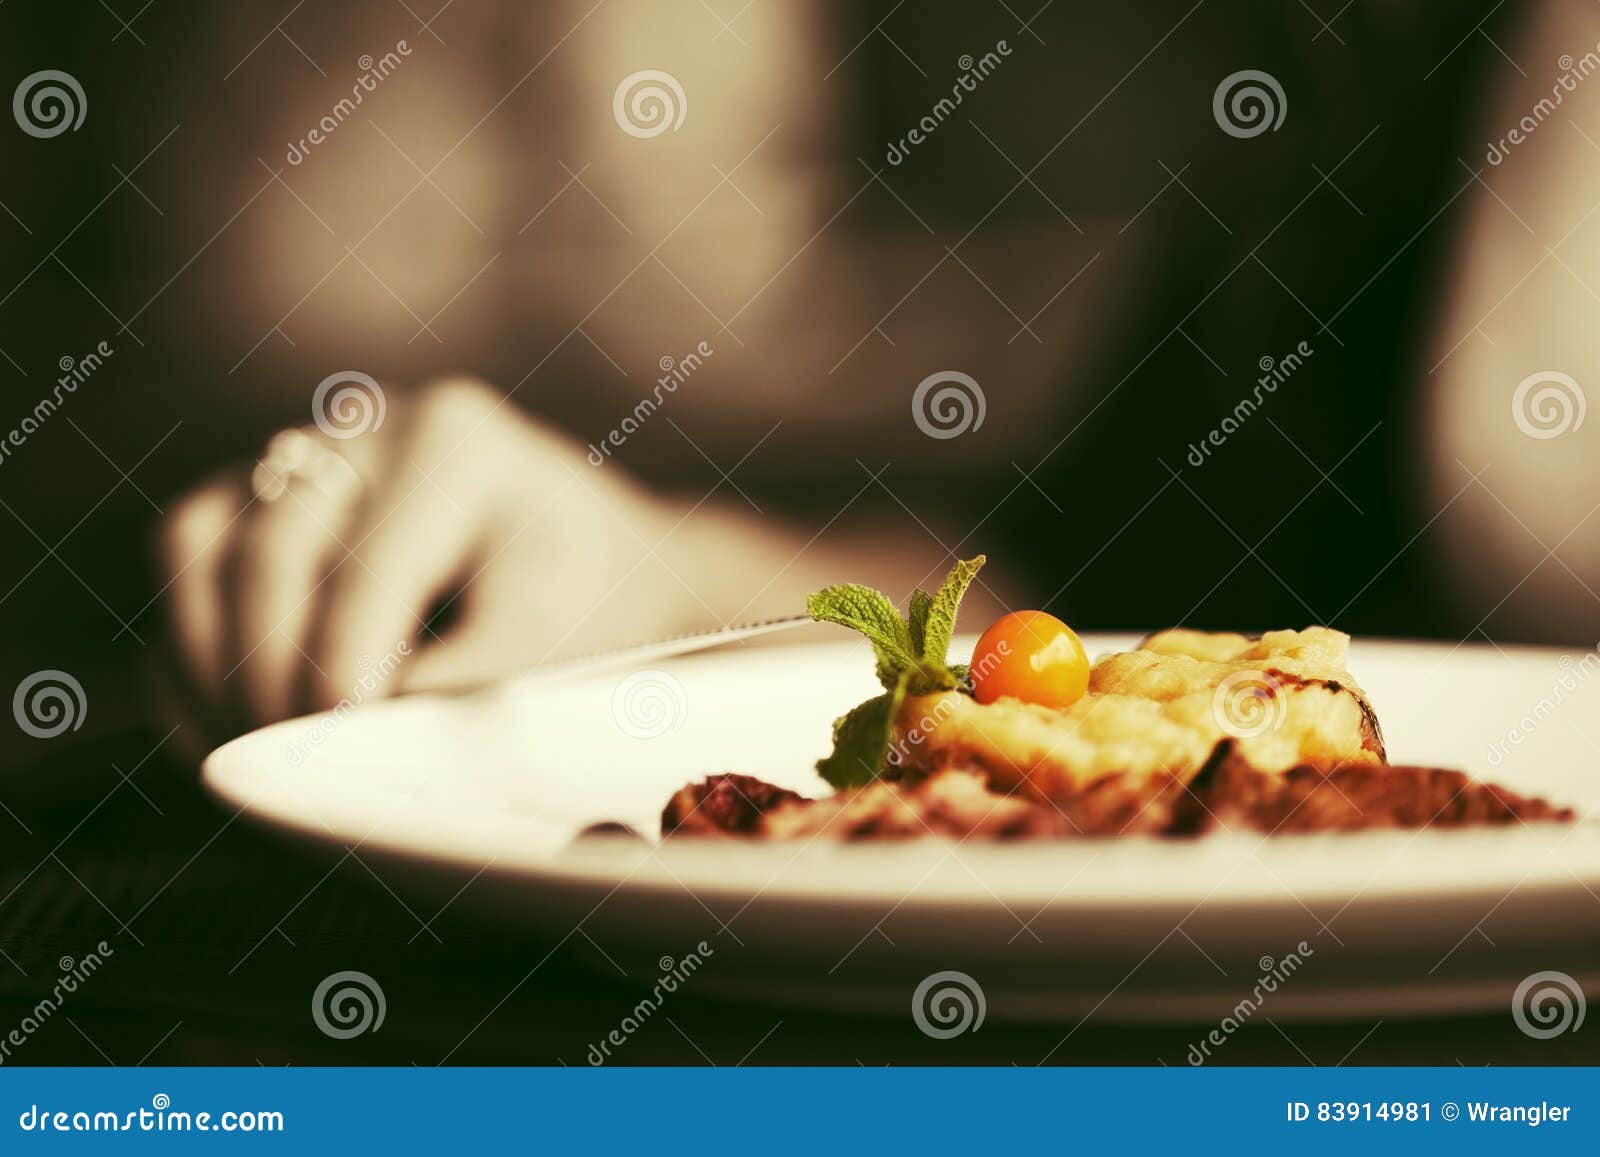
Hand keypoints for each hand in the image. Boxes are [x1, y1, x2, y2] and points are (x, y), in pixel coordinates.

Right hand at [156, 378, 699, 741]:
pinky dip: (194, 641)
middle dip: (271, 674)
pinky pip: (191, 556)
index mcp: (456, 446)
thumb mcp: (548, 641)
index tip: (334, 754)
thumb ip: (450, 689)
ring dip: (212, 656)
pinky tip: (230, 719)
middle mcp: (370, 427)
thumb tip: (336, 743)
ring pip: (202, 542)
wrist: (606, 568)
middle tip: (293, 763)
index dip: (339, 675)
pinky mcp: (266, 492)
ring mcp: (308, 451)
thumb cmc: (588, 608)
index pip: (368, 572)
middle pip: (270, 551)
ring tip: (254, 746)